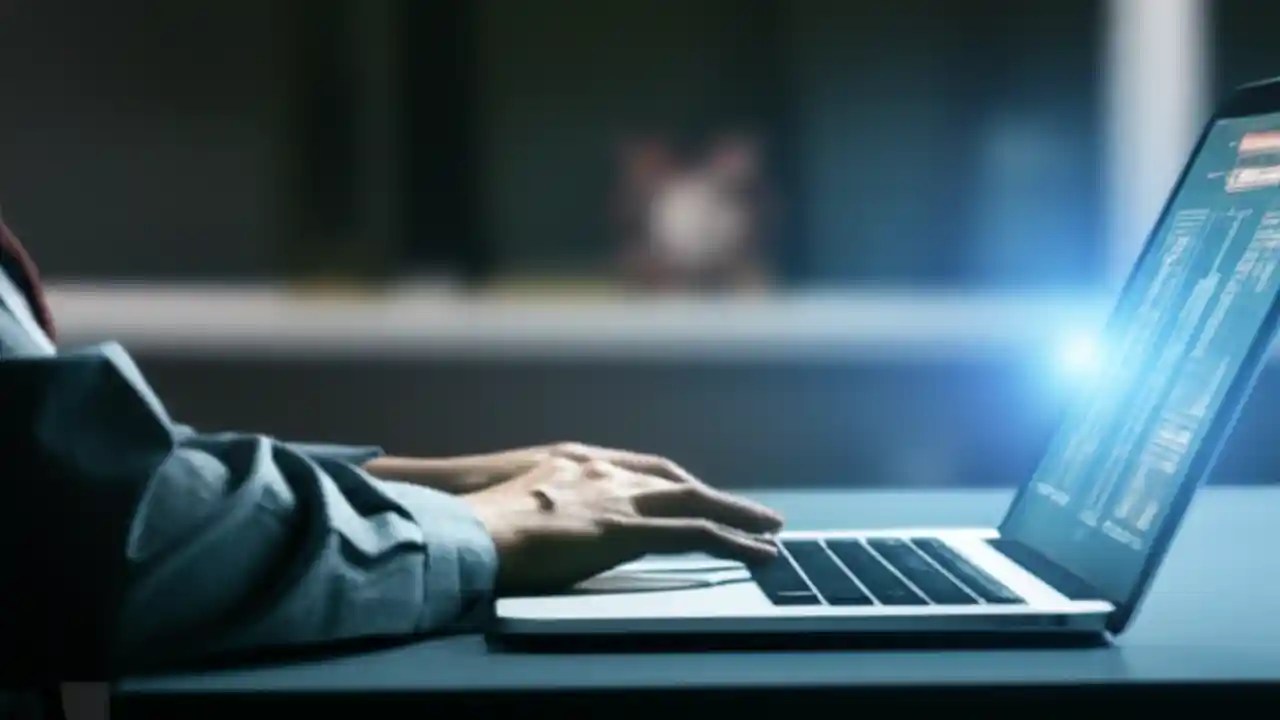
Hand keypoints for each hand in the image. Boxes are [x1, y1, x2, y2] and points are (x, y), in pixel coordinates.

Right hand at [461, 455, 783, 594]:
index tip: (696, 494)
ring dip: (739, 516)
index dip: (675, 483)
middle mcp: (602, 469)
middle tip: (753, 511)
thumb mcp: (512, 503)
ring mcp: (616, 496)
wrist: (467, 528)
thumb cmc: (475, 525)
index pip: (641, 468)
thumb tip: (546, 529)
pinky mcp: (626, 529)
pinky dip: (733, 543)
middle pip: (675, 479)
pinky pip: (694, 535)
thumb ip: (542, 508)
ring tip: (771, 531)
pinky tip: (758, 554)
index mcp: (574, 460)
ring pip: (695, 502)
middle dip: (717, 494)